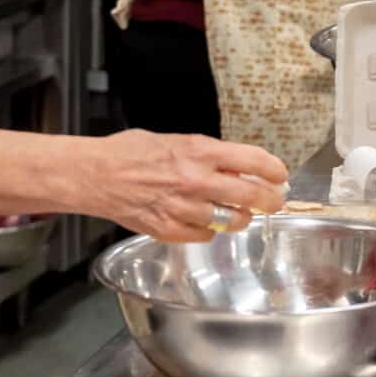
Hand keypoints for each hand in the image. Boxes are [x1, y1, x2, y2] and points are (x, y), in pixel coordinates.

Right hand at [78, 130, 287, 242]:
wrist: (95, 174)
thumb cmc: (129, 152)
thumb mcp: (175, 140)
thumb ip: (207, 154)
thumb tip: (238, 164)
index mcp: (199, 151)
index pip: (253, 161)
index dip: (274, 170)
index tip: (280, 176)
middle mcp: (196, 180)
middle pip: (251, 196)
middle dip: (270, 201)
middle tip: (275, 202)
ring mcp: (184, 208)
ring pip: (231, 221)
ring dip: (240, 218)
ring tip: (240, 214)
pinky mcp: (169, 229)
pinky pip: (205, 236)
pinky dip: (210, 231)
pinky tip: (206, 222)